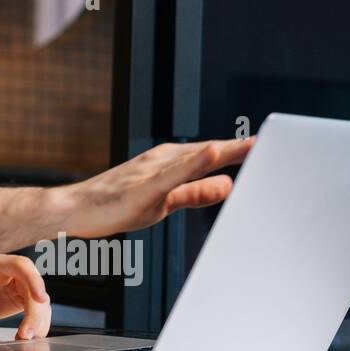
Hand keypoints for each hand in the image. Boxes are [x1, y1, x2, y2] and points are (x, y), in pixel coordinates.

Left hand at [0, 254, 51, 336]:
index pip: (20, 265)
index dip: (33, 279)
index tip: (40, 297)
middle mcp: (10, 274)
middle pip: (33, 288)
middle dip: (35, 312)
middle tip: (27, 334)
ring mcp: (17, 286)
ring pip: (39, 301)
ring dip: (38, 321)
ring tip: (25, 339)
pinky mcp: (20, 300)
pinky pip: (36, 311)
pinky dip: (35, 325)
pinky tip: (26, 337)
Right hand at [53, 136, 255, 239]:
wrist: (73, 210)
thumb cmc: (113, 206)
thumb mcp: (163, 202)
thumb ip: (195, 192)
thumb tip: (228, 184)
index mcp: (169, 163)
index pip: (212, 154)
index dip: (242, 150)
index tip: (272, 146)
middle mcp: (162, 160)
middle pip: (209, 151)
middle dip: (242, 147)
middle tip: (276, 141)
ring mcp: (151, 172)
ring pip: (194, 158)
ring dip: (224, 149)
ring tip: (254, 144)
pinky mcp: (142, 187)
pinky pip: (172, 174)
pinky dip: (194, 162)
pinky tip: (213, 153)